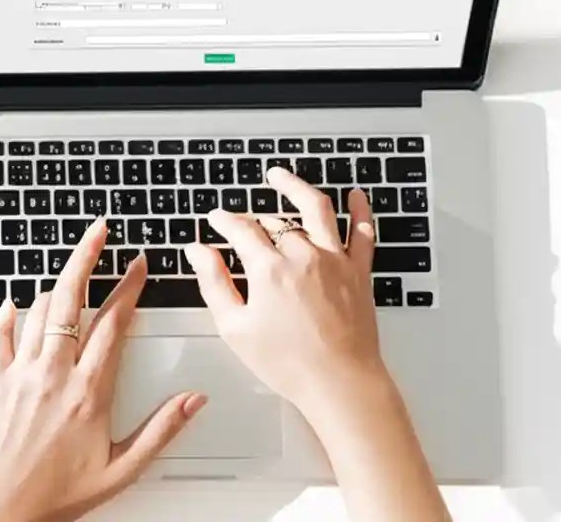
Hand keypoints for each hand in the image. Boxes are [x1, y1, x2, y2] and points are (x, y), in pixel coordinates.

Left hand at [0, 218, 207, 521]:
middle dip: (88, 259)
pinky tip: (14, 302)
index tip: (138, 265)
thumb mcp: (122, 469)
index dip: (129, 287)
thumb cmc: (58, 495)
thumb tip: (193, 401)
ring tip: (70, 265)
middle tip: (99, 231)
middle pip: (73, 301)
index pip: (114, 323)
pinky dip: (6, 314)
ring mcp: (21, 374)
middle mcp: (54, 374)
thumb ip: (161, 431)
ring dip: (56, 283)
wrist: (0, 509)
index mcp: (90, 392)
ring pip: (38, 311)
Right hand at [185, 169, 447, 520]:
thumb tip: (199, 252)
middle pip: (275, 222)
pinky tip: (355, 196)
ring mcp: (334, 260)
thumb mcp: (235, 327)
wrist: (340, 383)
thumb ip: (215, 282)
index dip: (224, 221)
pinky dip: (359, 210)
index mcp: (269, 268)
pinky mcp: (358, 273)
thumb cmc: (289, 363)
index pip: (241, 229)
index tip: (215, 218)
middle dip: (255, 219)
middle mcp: (303, 255)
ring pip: (316, 209)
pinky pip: (362, 232)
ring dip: (297, 187)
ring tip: (282, 177)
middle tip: (245, 223)